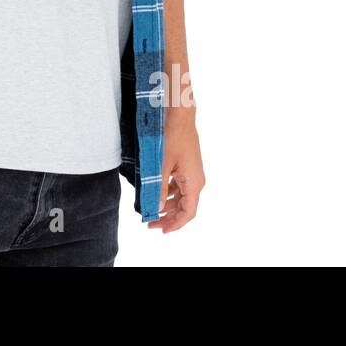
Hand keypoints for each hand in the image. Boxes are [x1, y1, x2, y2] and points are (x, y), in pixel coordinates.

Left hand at [149, 110, 204, 233]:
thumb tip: (155, 208)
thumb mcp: (162, 165)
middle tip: (150, 224)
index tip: (161, 230)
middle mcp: (195, 180)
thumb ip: (158, 188)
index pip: (188, 213)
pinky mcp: (185, 166)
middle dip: (168, 217)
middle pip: (184, 207)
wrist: (179, 115)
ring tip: (150, 210)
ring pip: (180, 197)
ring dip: (166, 205)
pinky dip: (166, 193)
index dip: (175, 224)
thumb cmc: (171, 137)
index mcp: (194, 183)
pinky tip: (154, 193)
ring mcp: (191, 173)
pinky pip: (177, 186)